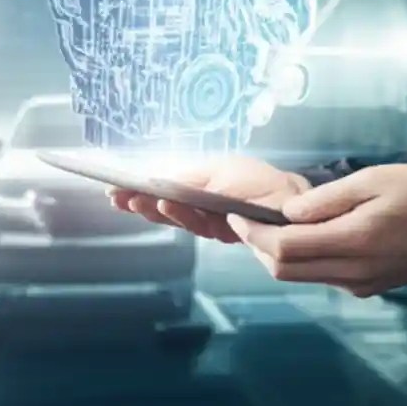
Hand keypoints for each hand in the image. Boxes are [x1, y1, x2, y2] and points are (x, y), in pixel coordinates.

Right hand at [109, 155, 309, 242]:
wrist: (293, 203)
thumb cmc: (260, 181)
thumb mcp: (221, 170)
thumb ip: (189, 179)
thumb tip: (158, 180)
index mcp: (198, 186)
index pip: (161, 190)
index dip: (138, 192)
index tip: (113, 189)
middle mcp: (199, 206)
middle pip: (162, 206)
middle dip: (138, 202)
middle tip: (116, 199)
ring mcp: (208, 221)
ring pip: (174, 219)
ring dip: (153, 209)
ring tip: (135, 200)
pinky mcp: (220, 234)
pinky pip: (194, 224)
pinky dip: (178, 214)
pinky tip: (164, 203)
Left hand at [226, 163, 406, 296]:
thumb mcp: (373, 180)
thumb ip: (327, 198)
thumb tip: (287, 212)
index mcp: (352, 241)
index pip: (286, 248)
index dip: (254, 233)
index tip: (236, 213)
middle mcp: (351, 272)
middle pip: (285, 270)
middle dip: (257, 246)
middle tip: (245, 220)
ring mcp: (358, 284)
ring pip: (300, 277)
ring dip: (276, 255)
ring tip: (268, 226)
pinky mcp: (365, 288)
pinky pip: (321, 277)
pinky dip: (301, 260)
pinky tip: (302, 238)